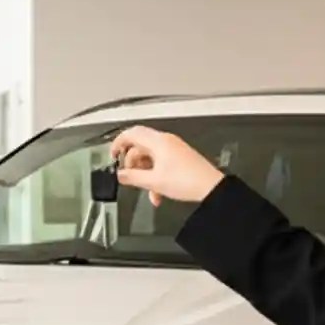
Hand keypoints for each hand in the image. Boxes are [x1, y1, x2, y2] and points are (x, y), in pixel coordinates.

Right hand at [110, 125, 224, 205]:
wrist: (210, 188)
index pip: (131, 133)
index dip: (118, 144)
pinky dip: (155, 176)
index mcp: (158, 141)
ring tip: (146, 189)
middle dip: (132, 164)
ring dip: (145, 174)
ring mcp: (174, 149)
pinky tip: (157, 191)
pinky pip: (160, 163)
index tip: (113, 156)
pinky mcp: (180, 158)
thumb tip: (121, 175)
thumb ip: (133, 177)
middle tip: (129, 177)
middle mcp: (166, 141)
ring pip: (150, 158)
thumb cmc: (188, 181)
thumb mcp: (154, 181)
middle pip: (139, 147)